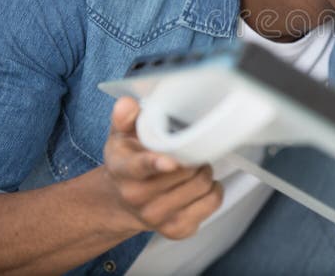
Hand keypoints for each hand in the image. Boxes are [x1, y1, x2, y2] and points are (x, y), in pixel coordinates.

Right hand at [102, 97, 223, 239]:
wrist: (122, 201)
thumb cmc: (128, 161)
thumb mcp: (121, 136)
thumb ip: (125, 118)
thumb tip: (128, 104)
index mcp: (124, 169)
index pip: (140, 166)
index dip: (157, 163)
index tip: (170, 161)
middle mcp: (137, 196)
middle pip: (185, 171)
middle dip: (194, 156)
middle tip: (189, 151)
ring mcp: (156, 216)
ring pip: (201, 186)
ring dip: (205, 172)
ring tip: (194, 167)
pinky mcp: (176, 230)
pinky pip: (211, 204)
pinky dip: (214, 191)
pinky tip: (200, 185)